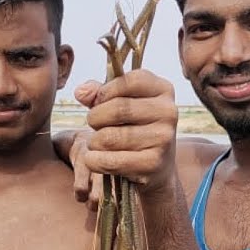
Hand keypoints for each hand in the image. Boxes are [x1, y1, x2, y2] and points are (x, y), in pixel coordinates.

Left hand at [73, 69, 179, 198]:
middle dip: (95, 118)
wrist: (156, 167)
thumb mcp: (121, 103)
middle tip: (95, 126)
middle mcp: (168, 112)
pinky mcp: (153, 164)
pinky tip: (96, 159)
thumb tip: (81, 92)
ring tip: (98, 144)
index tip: (99, 102)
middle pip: (117, 109)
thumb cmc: (134, 128)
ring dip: (94, 142)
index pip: (128, 81)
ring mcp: (163, 139)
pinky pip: (110, 160)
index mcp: (163, 89)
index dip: (105, 91)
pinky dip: (94, 160)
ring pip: (109, 137)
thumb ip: (99, 94)